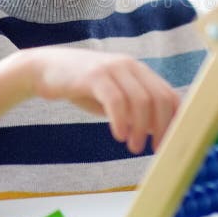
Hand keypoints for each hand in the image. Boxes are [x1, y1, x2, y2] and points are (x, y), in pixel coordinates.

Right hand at [23, 46, 180, 153]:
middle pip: (159, 98)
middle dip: (162, 128)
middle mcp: (129, 66)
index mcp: (139, 71)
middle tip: (152, 150)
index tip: (168, 144)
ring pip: (140, 100)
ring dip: (140, 129)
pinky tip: (118, 135)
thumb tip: (159, 132)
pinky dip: (121, 121)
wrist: (44, 69)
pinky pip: (116, 100)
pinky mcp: (94, 75)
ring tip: (133, 147)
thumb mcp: (113, 98)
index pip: (169, 94)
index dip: (174, 121)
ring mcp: (112, 68)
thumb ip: (134, 110)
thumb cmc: (82, 87)